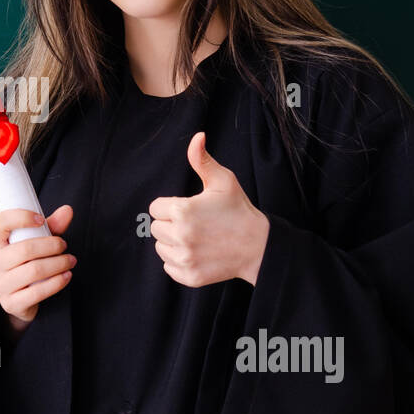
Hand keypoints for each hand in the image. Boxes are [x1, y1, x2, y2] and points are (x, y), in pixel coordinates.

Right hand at [0, 205, 75, 331]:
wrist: (20, 298)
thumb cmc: (26, 262)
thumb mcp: (35, 241)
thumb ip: (51, 225)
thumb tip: (67, 211)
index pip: (0, 222)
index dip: (21, 217)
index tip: (41, 219)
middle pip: (24, 249)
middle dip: (50, 245)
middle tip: (64, 245)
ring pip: (33, 270)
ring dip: (58, 264)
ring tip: (69, 261)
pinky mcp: (10, 303)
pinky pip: (37, 292)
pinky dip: (56, 282)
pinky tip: (66, 276)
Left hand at [148, 132, 269, 287]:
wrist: (258, 246)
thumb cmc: (238, 210)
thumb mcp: (223, 180)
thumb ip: (202, 160)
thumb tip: (197, 137)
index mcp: (182, 211)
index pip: (155, 208)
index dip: (171, 207)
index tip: (190, 209)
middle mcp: (180, 236)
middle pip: (156, 228)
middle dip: (171, 224)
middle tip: (196, 223)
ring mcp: (184, 259)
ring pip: (160, 248)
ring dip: (173, 243)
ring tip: (197, 238)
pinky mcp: (189, 276)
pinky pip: (168, 267)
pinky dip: (179, 261)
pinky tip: (198, 253)